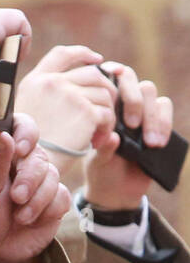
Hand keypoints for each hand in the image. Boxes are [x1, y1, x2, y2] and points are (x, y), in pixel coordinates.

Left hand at [0, 112, 70, 262]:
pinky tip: (30, 222)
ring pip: (53, 176)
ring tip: (18, 218)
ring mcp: (40, 184)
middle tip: (16, 198)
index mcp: (3, 154)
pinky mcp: (54, 203)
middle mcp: (24, 165)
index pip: (23, 127)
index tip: (20, 150)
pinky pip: (62, 197)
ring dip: (36, 200)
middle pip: (40, 156)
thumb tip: (3, 133)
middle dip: (29, 178)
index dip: (27, 133)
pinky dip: (47, 210)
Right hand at [16, 45, 118, 179]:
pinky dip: (107, 128)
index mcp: (35, 81)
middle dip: (104, 90)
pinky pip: (108, 113)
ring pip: (104, 94)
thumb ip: (46, 97)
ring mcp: (69, 95)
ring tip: (96, 133)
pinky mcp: (85, 112)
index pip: (62, 54)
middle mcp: (52, 83)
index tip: (97, 60)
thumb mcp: (26, 115)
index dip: (82, 54)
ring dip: (106, 113)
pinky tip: (96, 142)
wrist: (31, 170)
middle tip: (103, 112)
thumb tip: (74, 85)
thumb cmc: (27, 151)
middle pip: (92, 73)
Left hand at [83, 63, 173, 208]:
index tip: (115, 76)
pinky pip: (165, 108)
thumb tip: (114, 137)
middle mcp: (121, 101)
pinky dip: (164, 123)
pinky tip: (158, 143)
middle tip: (132, 125)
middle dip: (134, 100)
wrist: (116, 191)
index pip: (106, 76)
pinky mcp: (158, 119)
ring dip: (151, 116)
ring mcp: (141, 108)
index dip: (113, 71)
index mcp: (101, 104)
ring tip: (149, 143)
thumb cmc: (101, 170)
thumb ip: (103, 149)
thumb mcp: (97, 162)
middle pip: (131, 79)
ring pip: (151, 92)